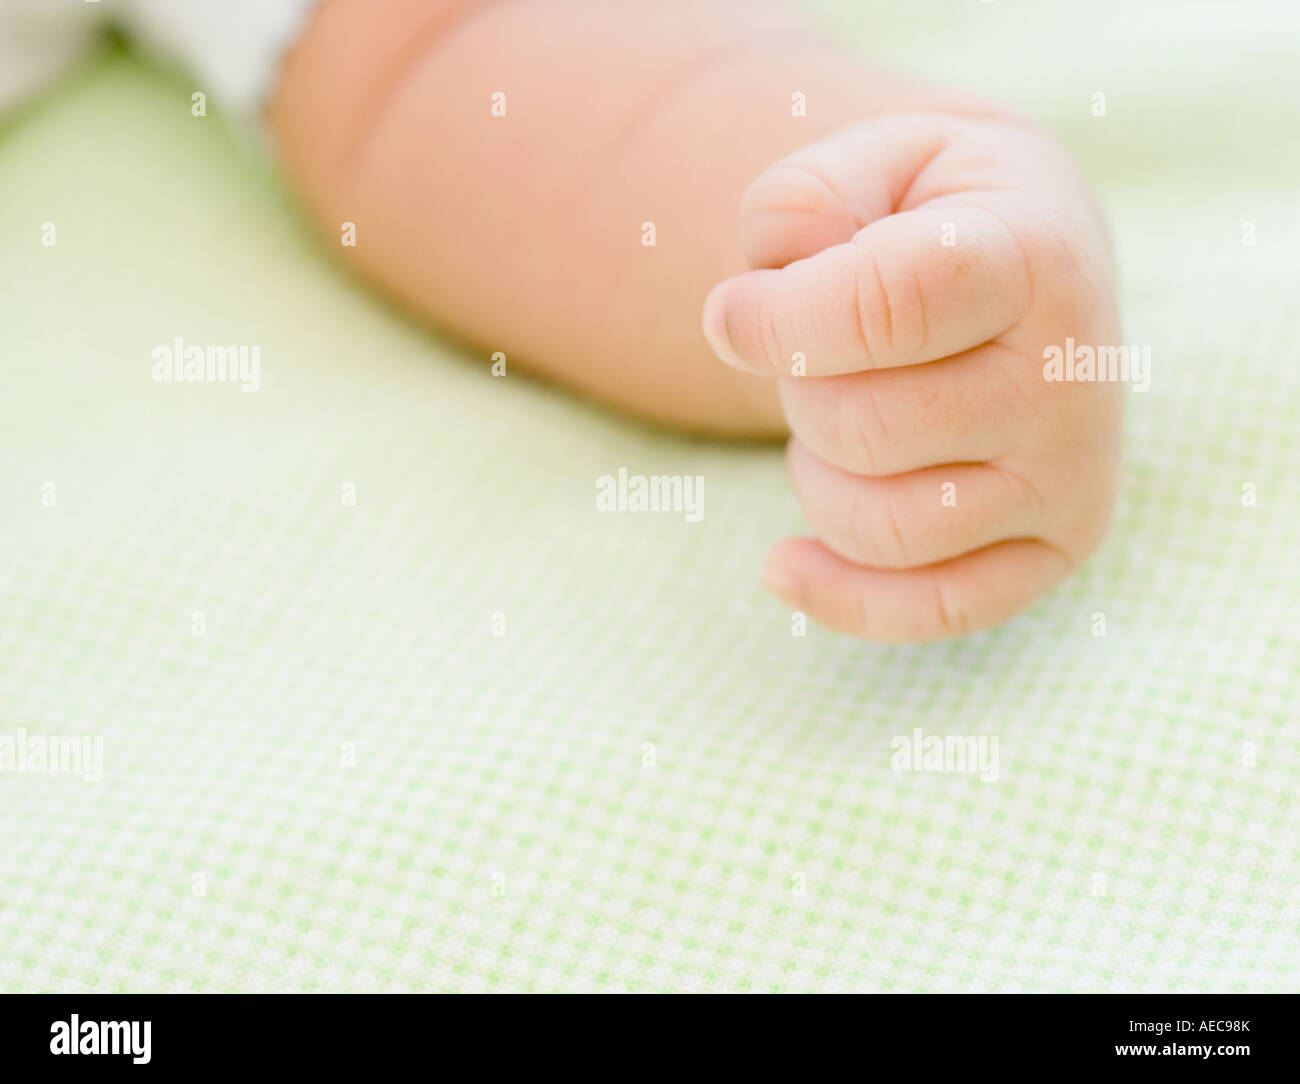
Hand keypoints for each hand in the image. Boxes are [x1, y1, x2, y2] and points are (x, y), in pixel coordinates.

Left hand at [703, 112, 1124, 640]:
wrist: (1029, 264)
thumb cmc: (926, 212)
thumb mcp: (869, 158)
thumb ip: (802, 199)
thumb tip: (749, 308)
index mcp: (1034, 255)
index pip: (888, 308)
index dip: (779, 319)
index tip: (730, 313)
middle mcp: (1072, 376)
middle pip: (863, 428)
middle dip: (800, 389)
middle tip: (820, 353)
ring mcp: (1070, 474)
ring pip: (880, 526)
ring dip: (817, 472)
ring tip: (840, 412)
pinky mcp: (1056, 543)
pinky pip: (932, 609)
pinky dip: (839, 597)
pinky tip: (781, 565)